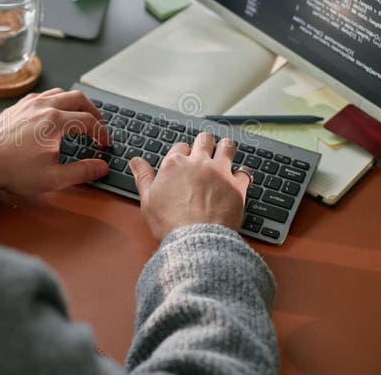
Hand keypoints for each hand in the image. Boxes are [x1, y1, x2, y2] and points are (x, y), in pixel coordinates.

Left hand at [0, 88, 111, 194]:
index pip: (88, 121)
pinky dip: (57, 101)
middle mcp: (44, 106)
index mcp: (54, 121)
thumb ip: (81, 172)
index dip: (102, 132)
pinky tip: (56, 113)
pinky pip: (44, 95)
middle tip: (99, 126)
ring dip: (76, 103)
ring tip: (81, 117)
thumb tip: (101, 167)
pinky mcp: (19, 106)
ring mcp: (30, 103)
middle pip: (79, 99)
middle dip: (94, 112)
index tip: (105, 143)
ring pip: (61, 93)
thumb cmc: (13, 170)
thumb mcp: (52, 178)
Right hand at [129, 132, 249, 240]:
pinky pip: (244, 172)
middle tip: (205, 150)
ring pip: (227, 147)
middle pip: (204, 139)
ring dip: (226, 148)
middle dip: (204, 143)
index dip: (182, 152)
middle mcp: (198, 163)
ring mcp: (220, 172)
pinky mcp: (237, 186)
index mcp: (175, 164)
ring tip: (225, 151)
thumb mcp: (147, 199)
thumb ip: (143, 177)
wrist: (196, 240)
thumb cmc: (170, 223)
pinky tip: (238, 179)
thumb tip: (135, 161)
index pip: (180, 146)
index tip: (184, 160)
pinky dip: (241, 175)